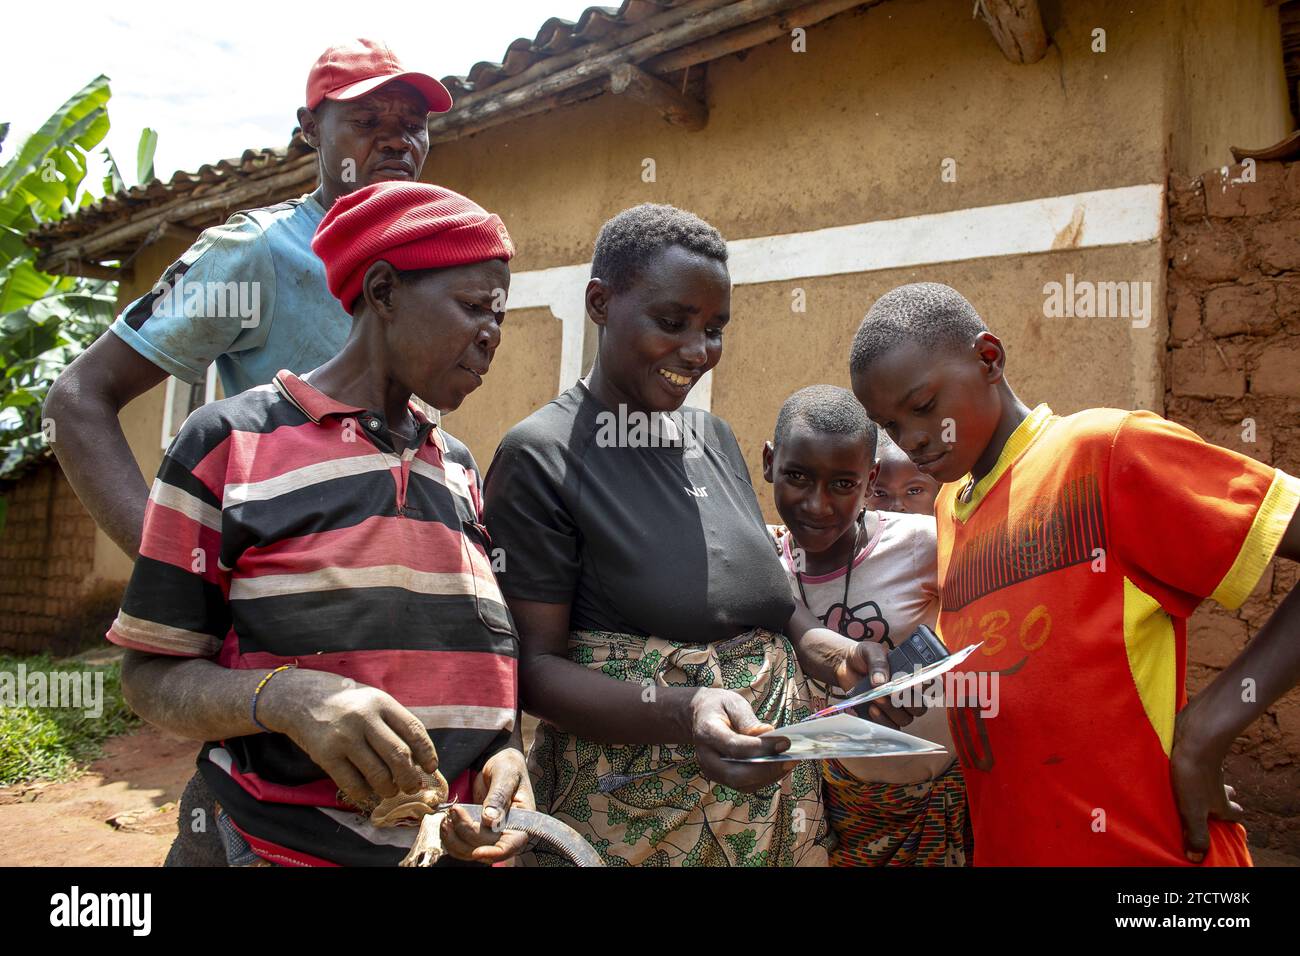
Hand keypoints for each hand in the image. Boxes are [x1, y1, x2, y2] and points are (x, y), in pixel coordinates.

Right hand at [258, 669, 437, 809]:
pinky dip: (365, 794)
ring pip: (378, 774)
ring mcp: (344, 737)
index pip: (414, 730)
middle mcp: (364, 718)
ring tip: (390, 790)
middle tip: (412, 787)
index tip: (431, 768)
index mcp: (382, 702)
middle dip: (410, 777)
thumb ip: (394, 724)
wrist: (302, 699)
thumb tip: (419, 761)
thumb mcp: (374, 702)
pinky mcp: (326, 755)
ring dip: (389, 789)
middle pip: (399, 755)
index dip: (427, 753)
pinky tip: (368, 793)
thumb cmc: (348, 704)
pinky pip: (353, 784)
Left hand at [442, 748, 534, 864]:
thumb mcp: (506, 774)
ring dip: (455, 840)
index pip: (512, 844)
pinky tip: (445, 823)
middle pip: (486, 846)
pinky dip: (451, 839)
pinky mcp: (476, 831)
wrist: (498, 762)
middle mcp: (507, 831)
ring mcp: (490, 834)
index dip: (495, 853)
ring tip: (446, 818)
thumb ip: (499, 796)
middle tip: (454, 810)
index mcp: (522, 820)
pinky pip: (462, 845)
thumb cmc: (507, 765)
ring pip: (471, 851)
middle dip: (467, 832)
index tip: (477, 852)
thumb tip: (490, 820)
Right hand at [689, 688, 794, 791]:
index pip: (734, 747)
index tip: (785, 742)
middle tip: (791, 759)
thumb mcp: (732, 703)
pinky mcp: (722, 778)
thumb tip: (768, 733)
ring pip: (742, 784)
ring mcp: (712, 771)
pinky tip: (780, 766)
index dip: (761, 748)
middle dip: (767, 770)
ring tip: (790, 762)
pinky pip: (745, 785)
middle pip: (736, 775)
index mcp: (707, 732)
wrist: (699, 717)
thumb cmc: (719, 707)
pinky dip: (765, 779)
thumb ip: (747, 720)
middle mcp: (706, 758)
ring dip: (769, 776)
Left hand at [832, 635, 923, 728]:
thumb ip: (878, 663)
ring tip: (876, 697)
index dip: (928, 688)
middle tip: (891, 692)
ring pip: (905, 718)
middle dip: (906, 701)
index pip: (931, 686)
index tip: (914, 685)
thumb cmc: (864, 656)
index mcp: (912, 674)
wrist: (845, 665)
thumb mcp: (871, 651)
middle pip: (920, 707)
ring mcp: (897, 707)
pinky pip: (891, 727)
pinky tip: (872, 708)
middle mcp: (908, 693)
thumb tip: (880, 681)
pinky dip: (882, 720)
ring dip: (891, 709)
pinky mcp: (884, 717)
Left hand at [1171, 707, 1244, 863]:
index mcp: (1221, 802)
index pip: (1233, 815)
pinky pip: (1195, 765)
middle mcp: (1217, 785)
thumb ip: (1196, 834)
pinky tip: (1175, 771)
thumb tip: (1196, 858)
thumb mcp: (1192, 811)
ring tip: (1193, 791)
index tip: (1230, 823)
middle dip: (1221, 802)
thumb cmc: (1193, 774)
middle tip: (1215, 808)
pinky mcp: (1193, 754)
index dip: (1232, 819)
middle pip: (1224, 795)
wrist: (1193, 736)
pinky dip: (1190, 770)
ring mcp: (1207, 768)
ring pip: (1209, 779)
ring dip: (1204, 786)